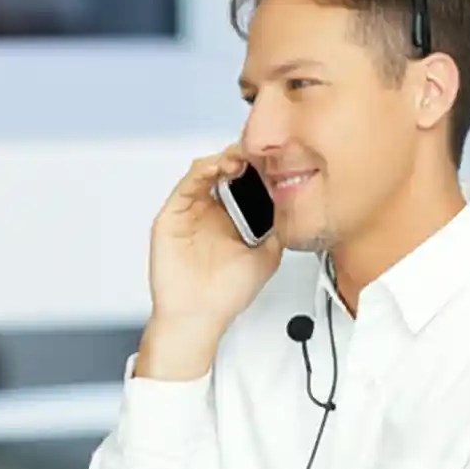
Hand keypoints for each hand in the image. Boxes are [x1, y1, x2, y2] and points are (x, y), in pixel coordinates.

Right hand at [136, 145, 285, 379]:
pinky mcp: (171, 217)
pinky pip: (186, 185)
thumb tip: (297, 205)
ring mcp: (190, 212)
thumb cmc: (225, 295)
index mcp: (230, 218)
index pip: (244, 181)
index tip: (278, 157)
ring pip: (205, 171)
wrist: (199, 318)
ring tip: (241, 157)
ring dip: (224, 158)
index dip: (259, 166)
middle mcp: (209, 212)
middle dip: (244, 156)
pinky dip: (202, 170)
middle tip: (261, 150)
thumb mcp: (267, 256)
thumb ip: (278, 228)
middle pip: (225, 169)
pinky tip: (219, 167)